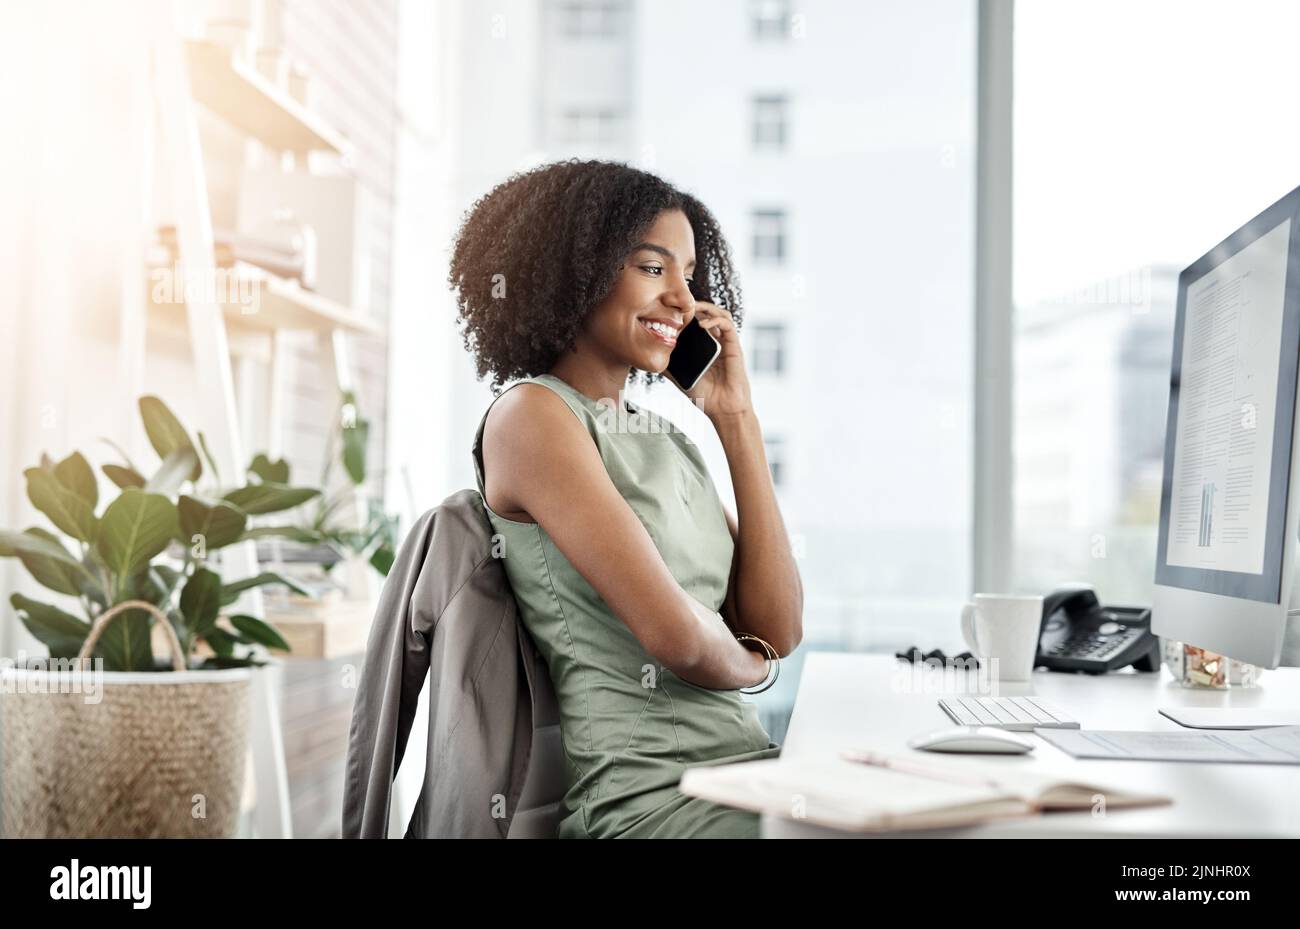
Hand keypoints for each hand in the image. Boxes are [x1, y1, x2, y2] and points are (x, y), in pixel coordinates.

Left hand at [679, 302, 751, 420]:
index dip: (688, 314)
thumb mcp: (680, 378)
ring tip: (692, 308)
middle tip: (680, 304)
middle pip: (710, 314)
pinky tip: (702, 324)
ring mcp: (726, 343)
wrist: (723, 408)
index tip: (672, 311)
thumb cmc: (705, 396)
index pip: (698, 322)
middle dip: (696, 305)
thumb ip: (669, 367)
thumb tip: (651, 359)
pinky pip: (727, 324)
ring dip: (707, 307)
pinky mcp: (734, 346)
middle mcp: (717, 342)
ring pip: (721, 314)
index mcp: (705, 346)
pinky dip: (715, 319)